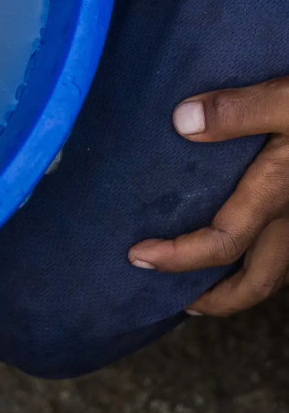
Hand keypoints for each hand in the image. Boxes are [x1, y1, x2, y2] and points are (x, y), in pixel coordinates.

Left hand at [129, 81, 288, 314]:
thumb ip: (238, 109)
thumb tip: (181, 122)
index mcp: (279, 194)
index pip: (221, 244)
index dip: (177, 257)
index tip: (138, 258)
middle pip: (259, 282)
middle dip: (218, 299)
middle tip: (181, 302)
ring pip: (281, 269)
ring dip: (245, 284)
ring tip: (210, 282)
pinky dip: (269, 258)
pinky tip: (255, 241)